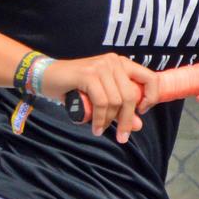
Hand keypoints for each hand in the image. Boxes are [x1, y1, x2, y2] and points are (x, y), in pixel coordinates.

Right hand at [40, 53, 155, 142]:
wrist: (46, 76)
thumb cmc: (74, 87)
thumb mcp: (101, 98)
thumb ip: (120, 109)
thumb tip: (139, 125)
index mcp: (121, 63)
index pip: (150, 78)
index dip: (152, 96)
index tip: (142, 112)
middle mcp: (113, 62)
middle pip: (130, 95)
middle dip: (127, 120)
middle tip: (122, 136)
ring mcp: (101, 66)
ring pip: (116, 101)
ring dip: (109, 121)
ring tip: (101, 129)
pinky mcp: (88, 74)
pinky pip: (102, 102)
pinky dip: (100, 119)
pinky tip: (95, 127)